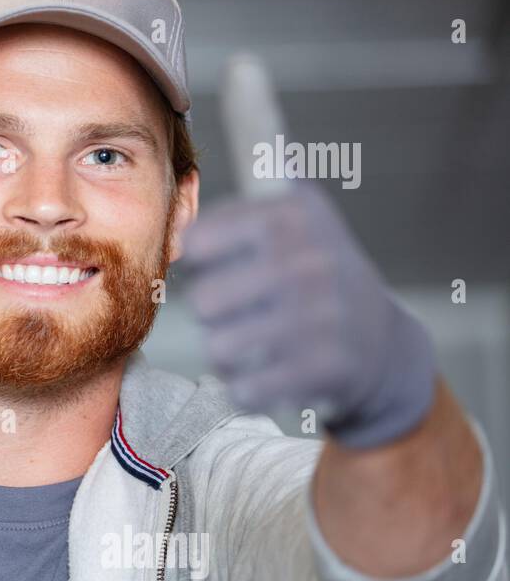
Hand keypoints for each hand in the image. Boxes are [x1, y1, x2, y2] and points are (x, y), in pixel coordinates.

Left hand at [177, 179, 436, 448]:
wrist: (382, 343)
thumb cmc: (319, 277)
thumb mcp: (303, 216)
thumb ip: (255, 191)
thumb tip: (200, 192)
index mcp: (293, 217)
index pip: (198, 241)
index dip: (197, 262)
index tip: (216, 268)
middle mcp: (310, 261)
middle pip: (203, 301)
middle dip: (211, 315)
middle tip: (233, 315)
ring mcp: (322, 315)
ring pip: (219, 348)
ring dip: (223, 355)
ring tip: (243, 347)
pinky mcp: (326, 366)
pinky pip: (245, 388)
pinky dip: (246, 389)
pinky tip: (263, 378)